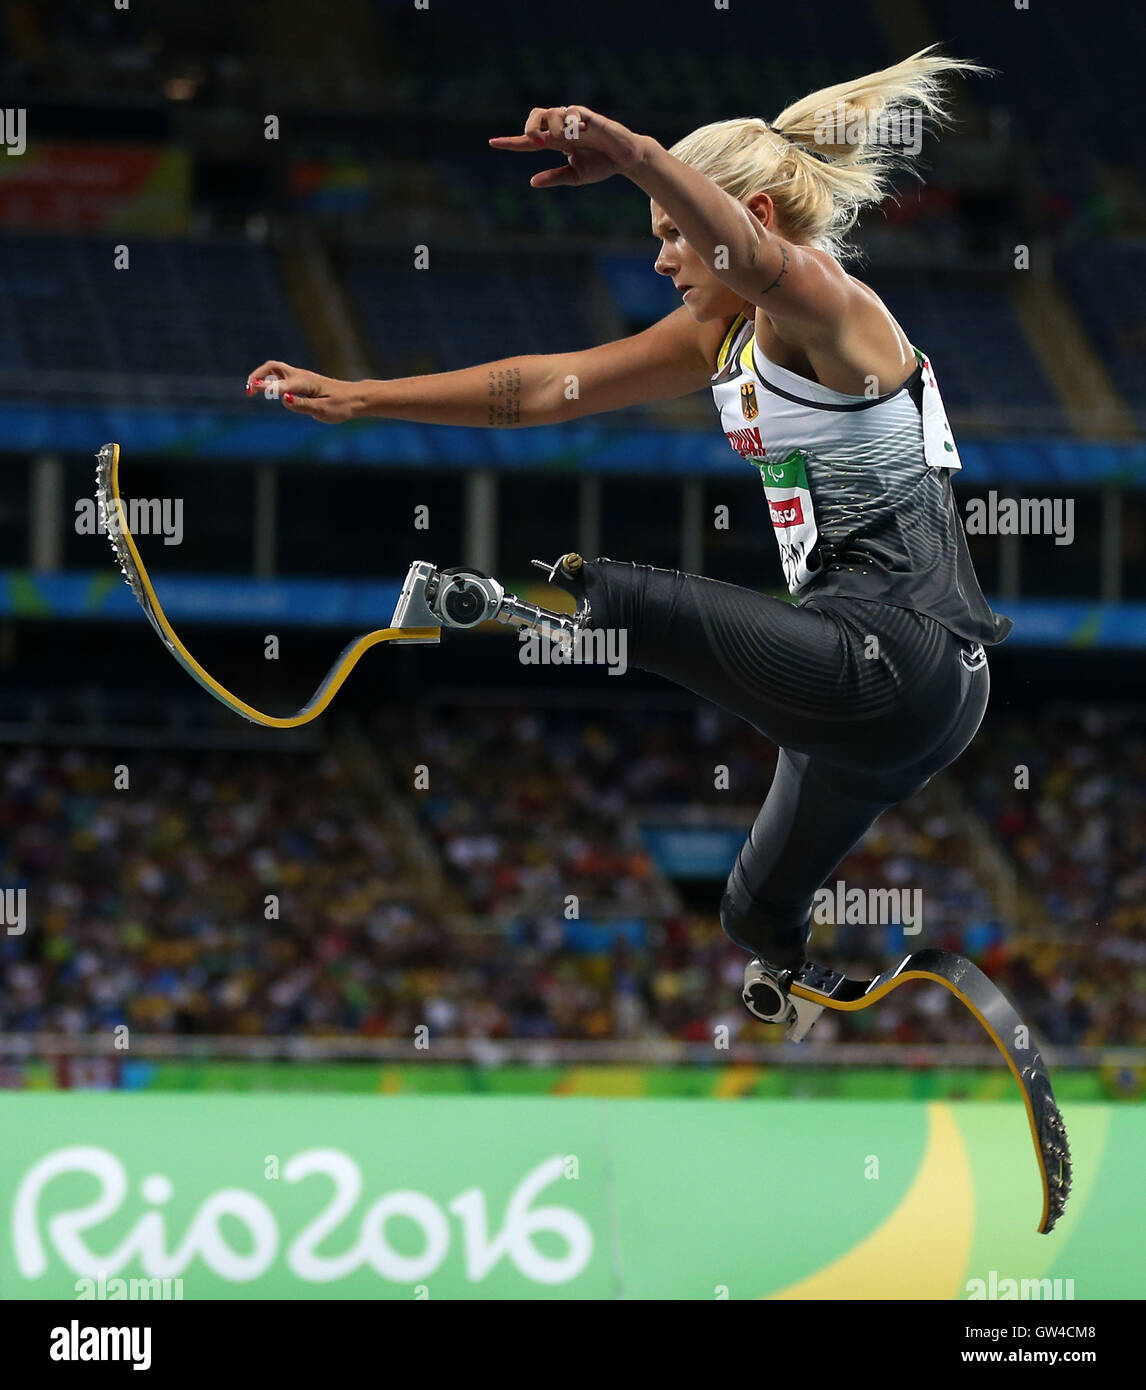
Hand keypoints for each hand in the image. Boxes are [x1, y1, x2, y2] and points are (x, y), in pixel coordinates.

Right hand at [245, 361, 360, 422]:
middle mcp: (300, 376)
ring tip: (251, 390)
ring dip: (261, 376)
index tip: (252, 392)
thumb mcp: (322, 410)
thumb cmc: (340, 405)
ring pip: (275, 370)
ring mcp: (300, 377)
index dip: (267, 389)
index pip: (281, 385)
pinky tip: (265, 390)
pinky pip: (280, 376)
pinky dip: (268, 380)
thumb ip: (302, 405)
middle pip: (272, 367)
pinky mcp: (302, 382)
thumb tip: (283, 398)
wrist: (354, 398)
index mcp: (305, 383)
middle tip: (248, 391)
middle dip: (257, 375)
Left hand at [489, 105, 646, 186]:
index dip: (511, 142)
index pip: (529, 141)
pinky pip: (573, 112)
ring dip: (551, 125)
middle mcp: (562, 128)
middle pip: (535, 116)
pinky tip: (576, 132)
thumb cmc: (601, 165)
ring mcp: (575, 121)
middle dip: (529, 127)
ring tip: (562, 140)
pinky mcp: (590, 117)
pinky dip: (569, 121)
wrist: (626, 158)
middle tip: (534, 142)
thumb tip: (532, 182)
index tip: (493, 143)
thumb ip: (554, 177)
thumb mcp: (575, 175)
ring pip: (551, 112)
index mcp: (556, 143)